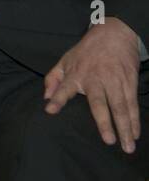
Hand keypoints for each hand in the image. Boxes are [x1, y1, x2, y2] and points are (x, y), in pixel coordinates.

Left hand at [43, 17, 141, 153]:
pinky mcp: (129, 82)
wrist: (113, 34)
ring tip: (127, 146)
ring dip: (125, 127)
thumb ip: (52, 78)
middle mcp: (96, 79)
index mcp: (76, 74)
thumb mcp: (65, 60)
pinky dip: (135, 119)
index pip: (63, 88)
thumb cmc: (86, 51)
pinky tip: (135, 133)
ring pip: (121, 107)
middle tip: (108, 140)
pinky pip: (132, 104)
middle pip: (100, 103)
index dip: (57, 99)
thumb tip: (45, 97)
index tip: (50, 110)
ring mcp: (114, 81)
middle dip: (104, 122)